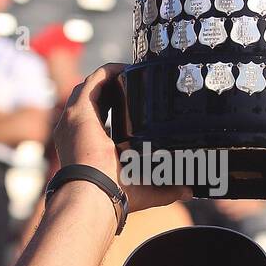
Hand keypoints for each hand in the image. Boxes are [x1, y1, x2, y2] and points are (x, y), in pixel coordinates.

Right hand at [53, 63, 189, 215]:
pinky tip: (127, 68)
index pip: (100, 120)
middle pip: (95, 100)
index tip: (140, 104)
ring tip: (134, 71)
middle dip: (115, 88)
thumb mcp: (145, 190)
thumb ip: (167, 189)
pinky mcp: (78, 111)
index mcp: (88, 148)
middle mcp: (76, 132)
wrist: (93, 196)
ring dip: (111, 77)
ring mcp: (75, 120)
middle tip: (140, 82)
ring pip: (92, 87)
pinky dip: (108, 72)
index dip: (117, 109)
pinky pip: (92, 81)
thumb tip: (190, 190)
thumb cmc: (113, 197)